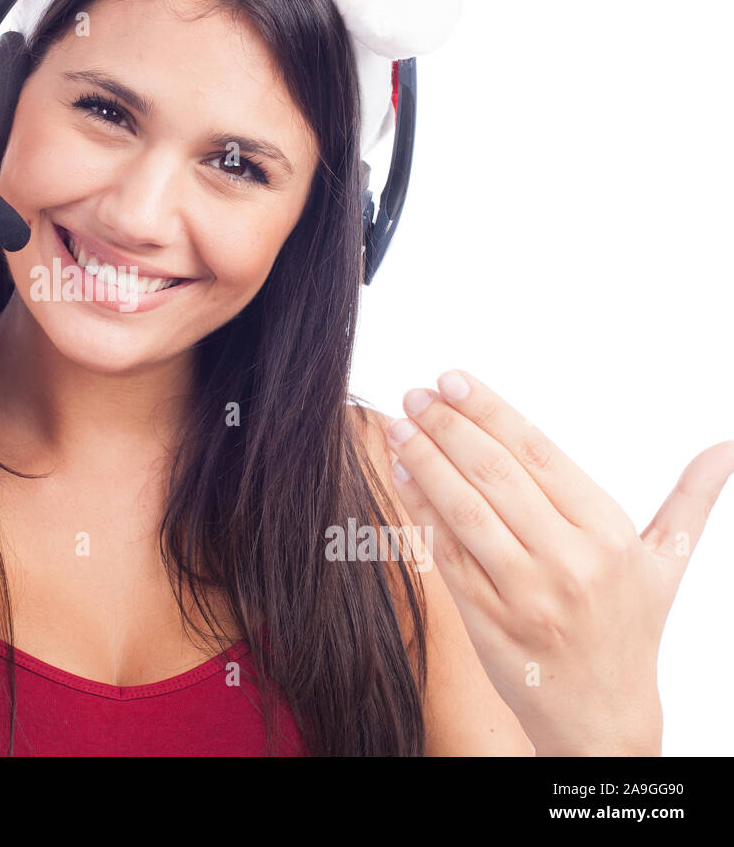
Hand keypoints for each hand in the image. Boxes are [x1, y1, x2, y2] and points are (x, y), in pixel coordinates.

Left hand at [382, 370, 733, 755]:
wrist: (602, 719)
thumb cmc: (628, 629)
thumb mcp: (665, 563)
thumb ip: (690, 500)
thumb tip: (725, 446)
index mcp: (608, 534)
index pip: (538, 455)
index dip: (491, 412)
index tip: (452, 380)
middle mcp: (569, 561)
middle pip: (495, 475)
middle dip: (448, 428)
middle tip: (416, 395)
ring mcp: (525, 593)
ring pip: (465, 512)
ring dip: (425, 464)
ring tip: (399, 428)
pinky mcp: (487, 619)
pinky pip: (446, 554)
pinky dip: (420, 512)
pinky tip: (403, 478)